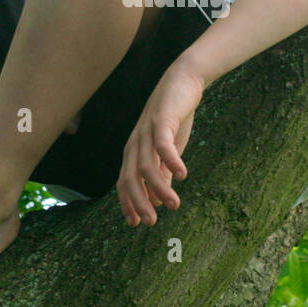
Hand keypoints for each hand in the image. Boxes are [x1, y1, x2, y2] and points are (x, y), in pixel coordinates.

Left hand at [117, 63, 204, 225]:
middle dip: (139, 202)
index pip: (124, 182)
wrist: (182, 82)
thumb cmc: (174, 118)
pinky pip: (162, 145)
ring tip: (174, 204)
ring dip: (159, 188)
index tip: (135, 224)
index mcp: (134, 152)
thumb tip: (160, 199)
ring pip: (146, 166)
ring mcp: (146, 132)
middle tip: (152, 221)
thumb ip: (162, 172)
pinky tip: (183, 174)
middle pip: (131, 178)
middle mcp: (135, 143)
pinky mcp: (162, 120)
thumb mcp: (167, 150)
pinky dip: (170, 161)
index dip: (128, 203)